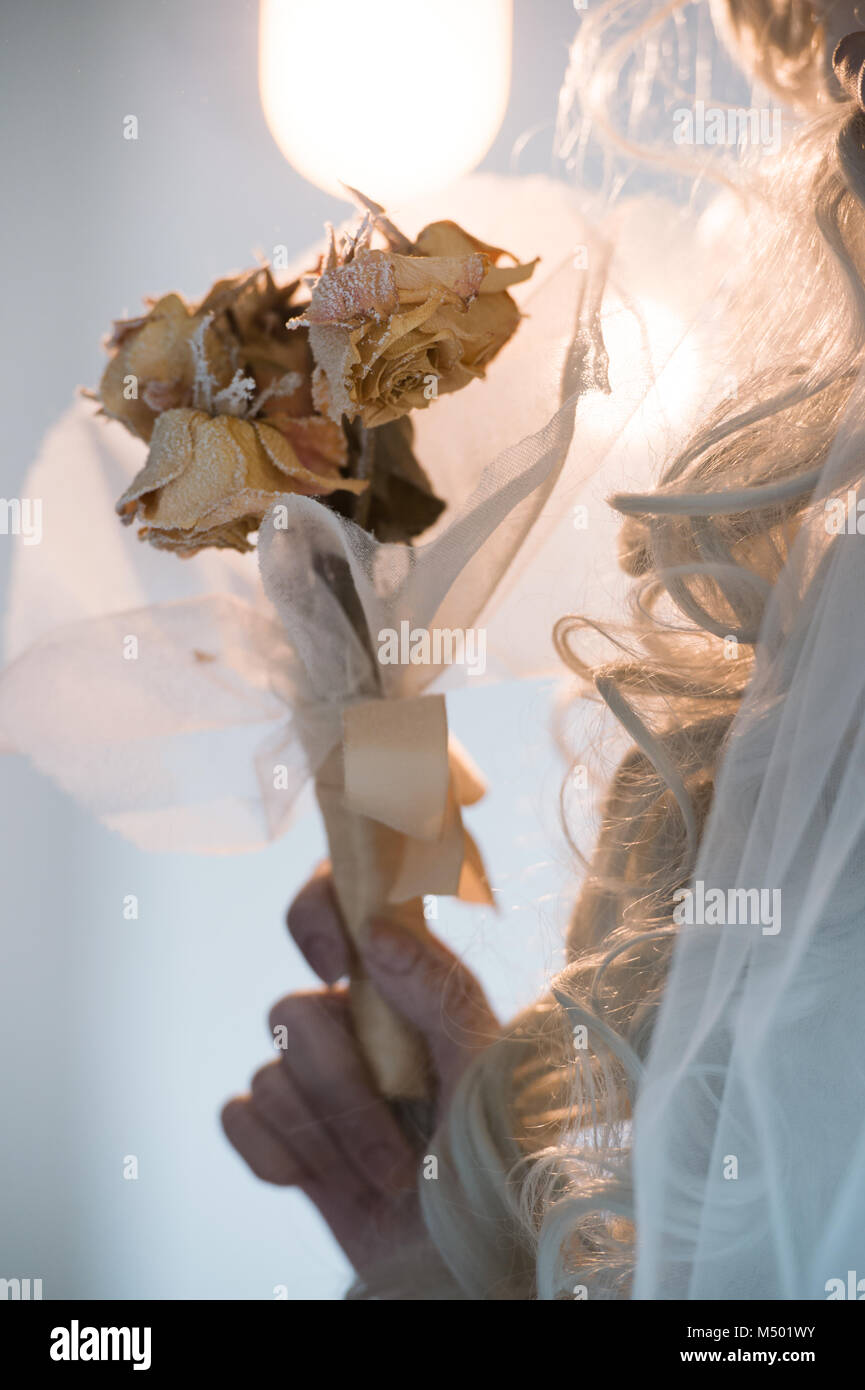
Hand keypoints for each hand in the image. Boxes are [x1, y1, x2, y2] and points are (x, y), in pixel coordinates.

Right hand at [221, 863, 497, 1275]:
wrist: (473, 1264)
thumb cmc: (503, 1158)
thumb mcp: (491, 1069)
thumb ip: (441, 991)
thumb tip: (376, 929)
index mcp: (406, 985)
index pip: (338, 902)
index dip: (318, 914)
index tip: (339, 966)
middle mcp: (354, 1021)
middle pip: (292, 1010)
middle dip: (342, 1088)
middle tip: (403, 1146)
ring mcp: (315, 1080)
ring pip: (270, 1071)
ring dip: (328, 1136)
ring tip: (389, 1176)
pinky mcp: (284, 1135)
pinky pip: (239, 1116)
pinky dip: (275, 1153)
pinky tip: (320, 1180)